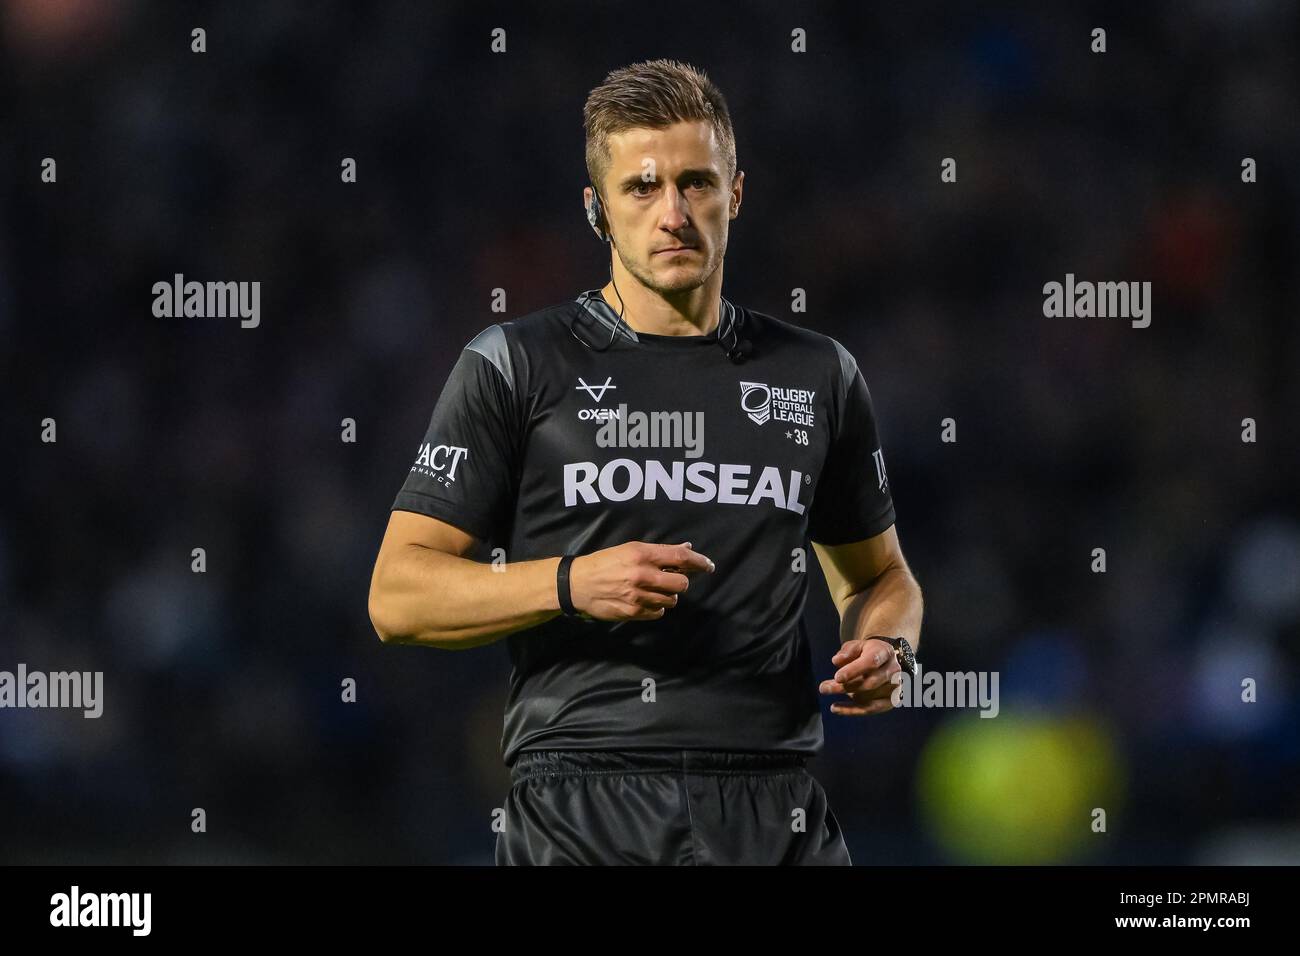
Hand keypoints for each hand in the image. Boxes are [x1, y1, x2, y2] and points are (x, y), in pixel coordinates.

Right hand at [569, 541, 714, 621]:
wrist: (578, 584)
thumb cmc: (605, 562)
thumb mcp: (630, 549)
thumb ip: (659, 551)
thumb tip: (687, 549)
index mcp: (641, 554)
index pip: (680, 558)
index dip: (699, 562)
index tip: (709, 565)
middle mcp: (641, 575)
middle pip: (681, 584)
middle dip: (681, 582)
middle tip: (672, 580)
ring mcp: (637, 596)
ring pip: (672, 600)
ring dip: (668, 595)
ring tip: (654, 589)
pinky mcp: (633, 612)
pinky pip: (659, 613)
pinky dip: (657, 607)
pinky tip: (646, 600)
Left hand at [819, 637, 899, 715]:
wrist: (889, 660)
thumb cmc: (869, 652)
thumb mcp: (858, 645)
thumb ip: (848, 651)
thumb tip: (836, 661)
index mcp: (885, 653)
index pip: (871, 662)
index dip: (854, 671)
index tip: (837, 677)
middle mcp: (893, 671)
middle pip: (870, 683)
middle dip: (845, 687)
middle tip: (824, 688)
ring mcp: (895, 687)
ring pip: (870, 698)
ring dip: (846, 697)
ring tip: (826, 691)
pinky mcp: (891, 700)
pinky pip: (871, 709)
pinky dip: (852, 710)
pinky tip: (835, 708)